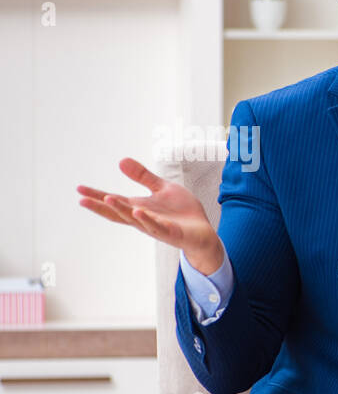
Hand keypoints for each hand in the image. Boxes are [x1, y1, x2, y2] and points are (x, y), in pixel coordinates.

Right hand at [77, 158, 223, 273]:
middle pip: (118, 213)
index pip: (114, 201)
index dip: (97, 196)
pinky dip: (147, 220)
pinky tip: (137, 212)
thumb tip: (121, 160)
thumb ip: (143, 177)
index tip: (79, 189)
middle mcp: (143, 219)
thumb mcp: (162, 189)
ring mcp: (156, 227)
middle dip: (100, 206)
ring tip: (108, 198)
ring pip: (135, 220)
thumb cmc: (182, 212)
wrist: (203, 231)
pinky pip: (157, 227)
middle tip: (82, 199)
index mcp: (139, 208)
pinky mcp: (171, 233)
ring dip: (121, 209)